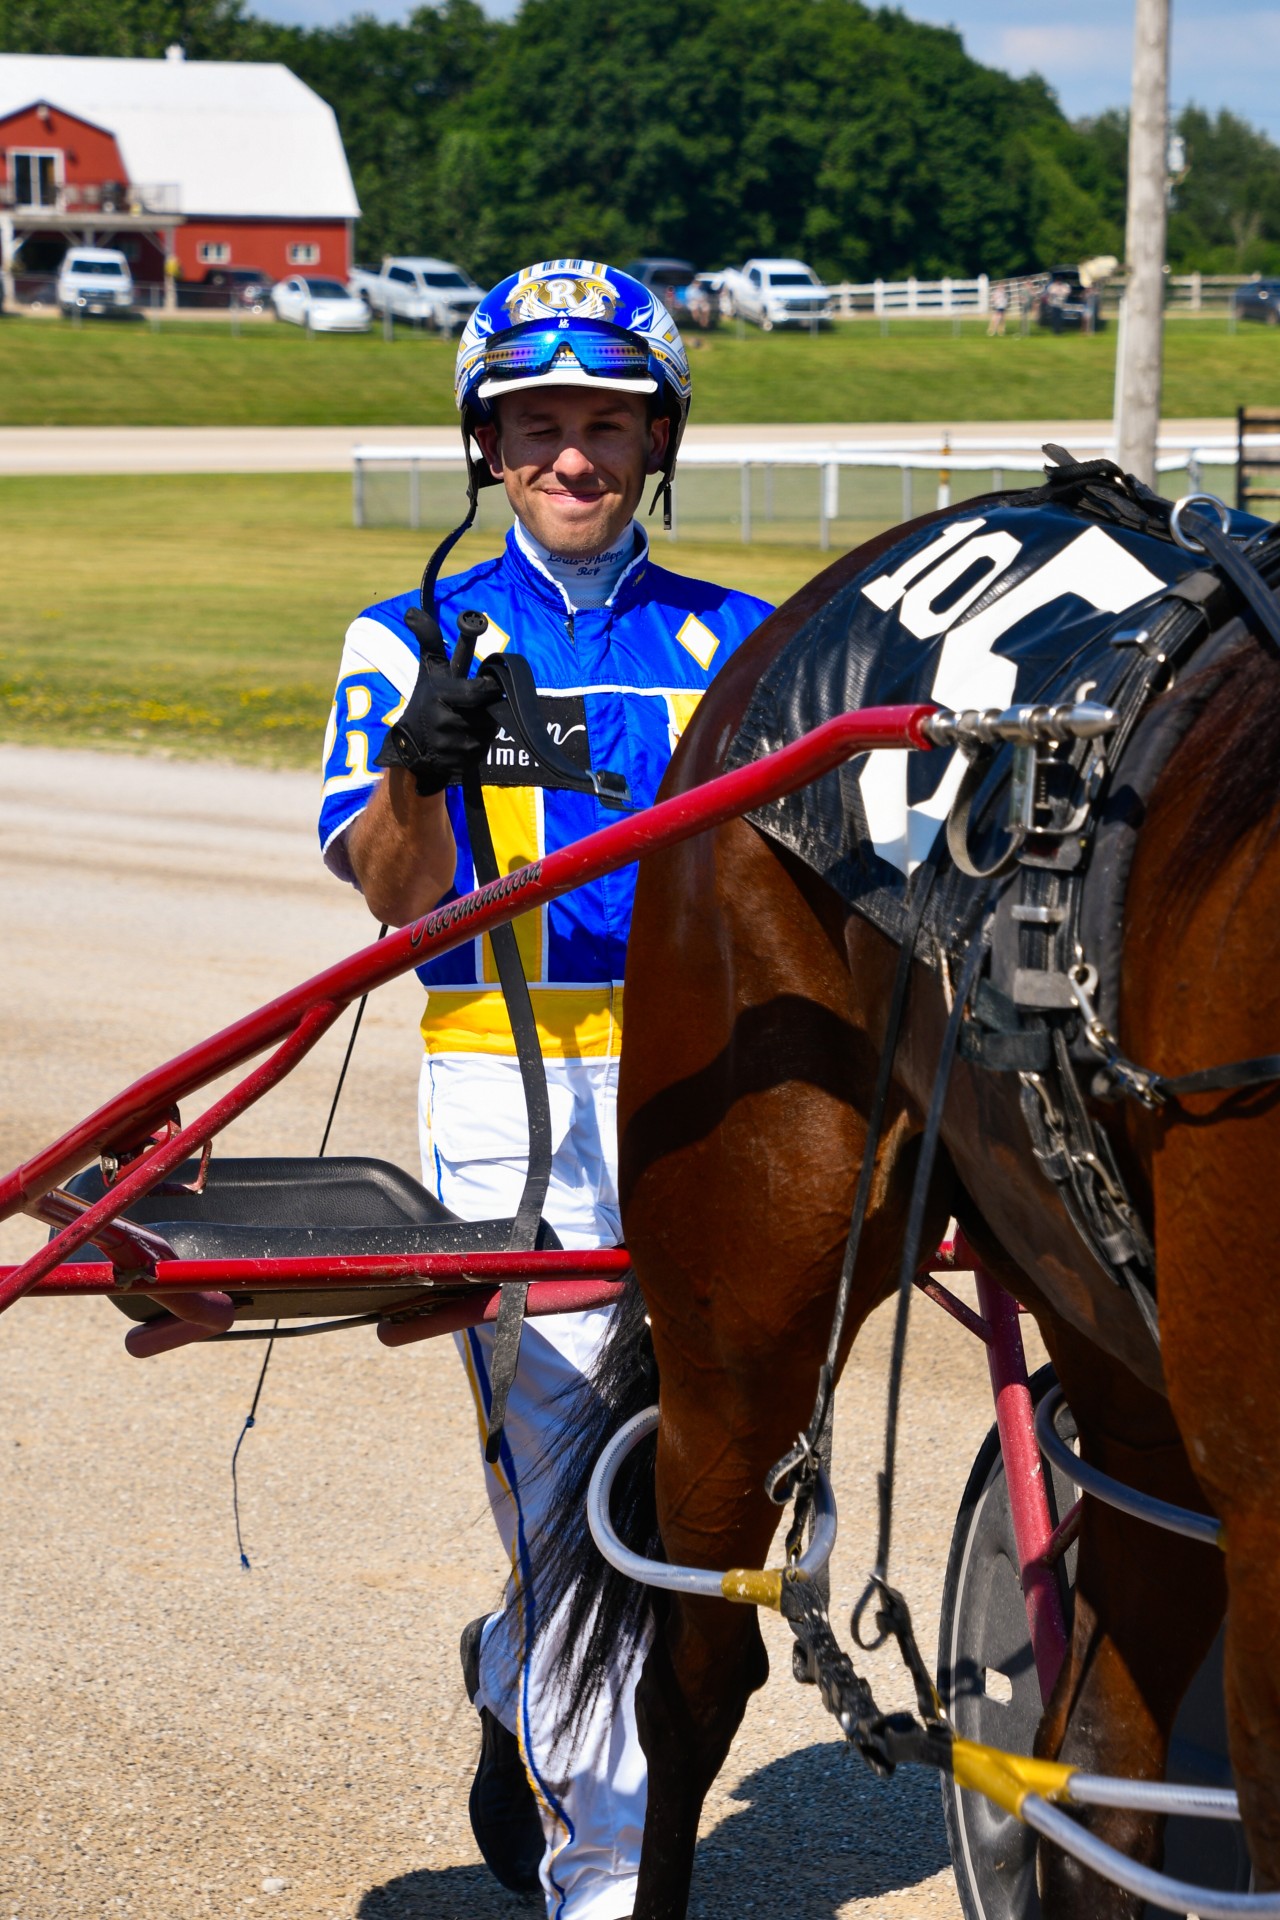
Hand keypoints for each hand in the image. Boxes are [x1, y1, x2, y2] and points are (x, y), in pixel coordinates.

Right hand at [376, 607, 498, 795]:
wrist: (412, 748)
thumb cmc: (424, 701)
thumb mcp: (428, 670)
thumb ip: (428, 640)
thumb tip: (412, 611)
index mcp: (442, 696)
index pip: (479, 691)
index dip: (489, 688)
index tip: (492, 684)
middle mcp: (447, 722)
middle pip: (488, 712)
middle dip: (483, 708)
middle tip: (471, 706)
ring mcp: (454, 745)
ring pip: (488, 731)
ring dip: (482, 726)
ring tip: (464, 722)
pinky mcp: (462, 763)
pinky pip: (484, 750)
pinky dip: (478, 744)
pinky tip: (463, 739)